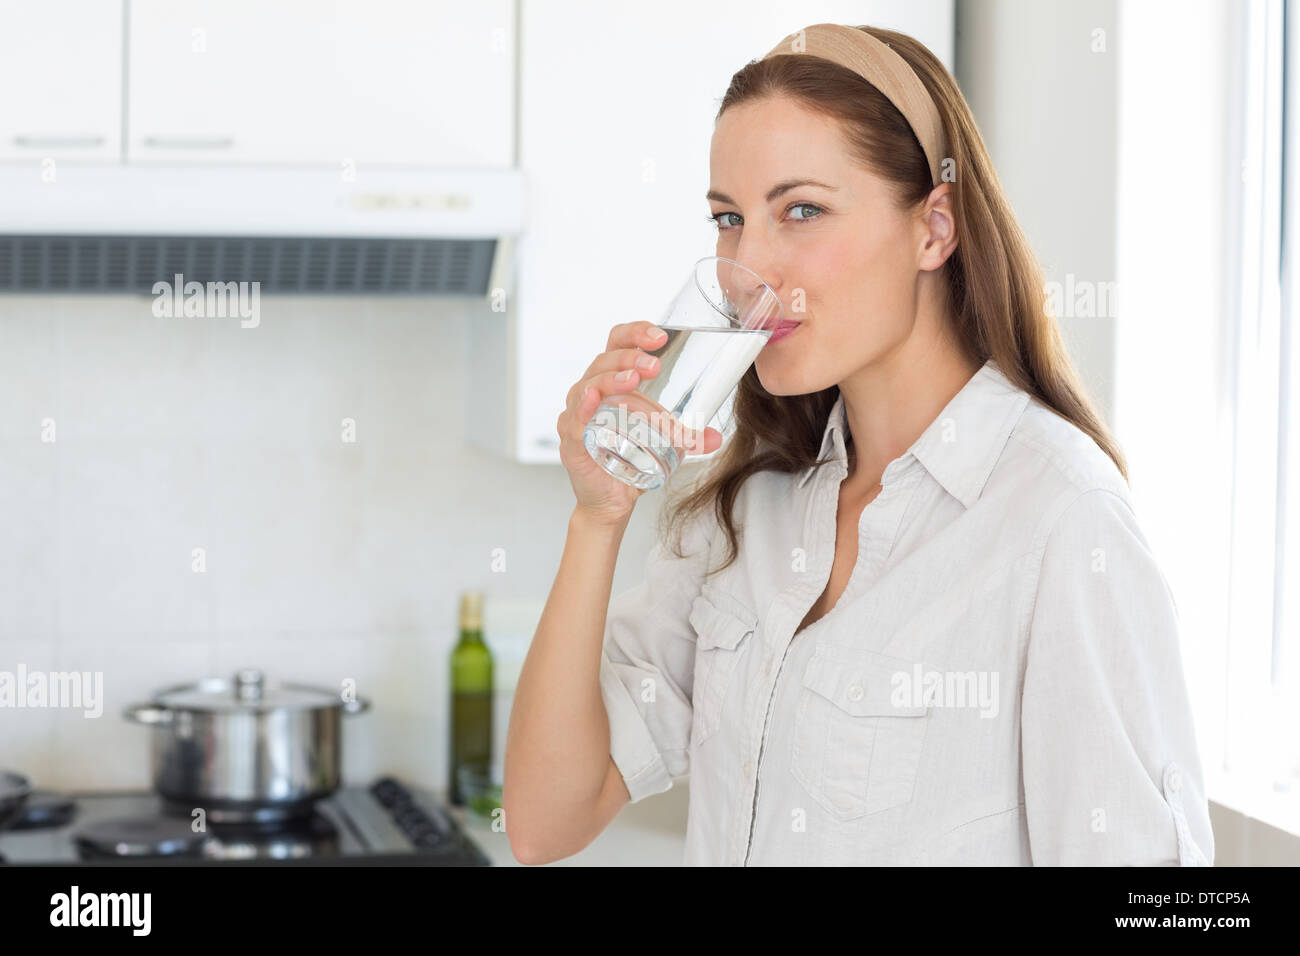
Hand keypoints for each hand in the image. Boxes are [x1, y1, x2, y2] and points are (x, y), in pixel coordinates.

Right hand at [556, 320, 722, 523]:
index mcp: (611, 382)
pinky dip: (582, 407)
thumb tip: (715, 436)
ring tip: (633, 380)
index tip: (659, 336)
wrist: (612, 502)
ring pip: (588, 385)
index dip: (635, 333)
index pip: (617, 344)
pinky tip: (593, 400)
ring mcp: (577, 416)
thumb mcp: (667, 445)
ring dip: (611, 378)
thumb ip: (689, 437)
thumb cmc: (631, 463)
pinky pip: (573, 420)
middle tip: (654, 365)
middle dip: (629, 357)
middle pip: (603, 361)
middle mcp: (590, 393)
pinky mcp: (572, 442)